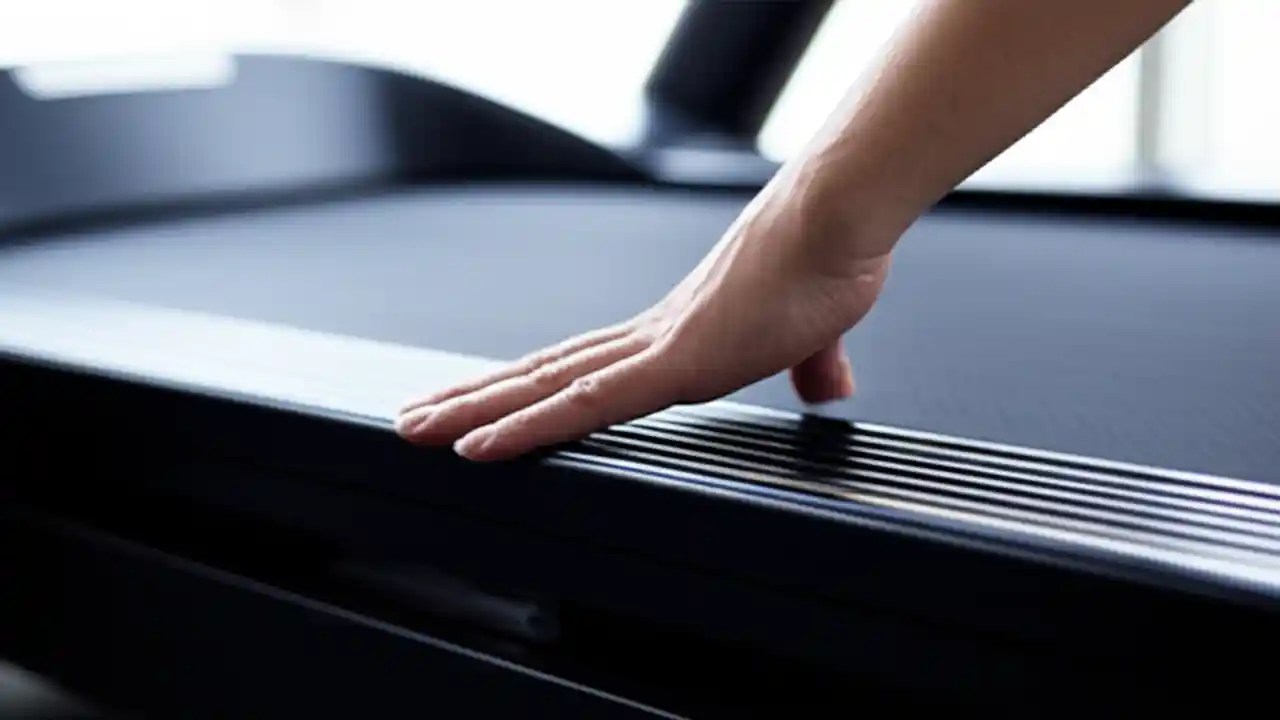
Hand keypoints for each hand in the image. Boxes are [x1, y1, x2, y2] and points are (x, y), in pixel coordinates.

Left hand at [396, 169, 892, 461]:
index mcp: (671, 336)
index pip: (578, 366)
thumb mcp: (810, 335)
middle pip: (539, 373)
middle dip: (474, 398)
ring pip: (539, 387)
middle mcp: (644, 339)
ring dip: (473, 411)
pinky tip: (477, 444)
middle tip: (415, 417)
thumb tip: (825, 386)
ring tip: (414, 428)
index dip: (526, 388)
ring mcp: (650, 350)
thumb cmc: (822, 265)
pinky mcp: (669, 364)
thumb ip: (809, 363)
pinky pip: (580, 405)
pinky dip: (524, 426)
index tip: (483, 403)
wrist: (836, 225)